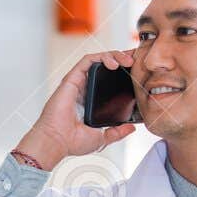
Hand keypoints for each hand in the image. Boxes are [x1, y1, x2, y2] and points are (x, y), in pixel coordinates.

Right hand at [14, 50, 138, 170]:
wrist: (58, 141)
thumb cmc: (73, 141)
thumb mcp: (103, 138)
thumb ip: (117, 132)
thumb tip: (131, 128)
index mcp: (92, 100)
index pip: (110, 80)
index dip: (124, 73)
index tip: (137, 71)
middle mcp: (85, 88)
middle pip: (105, 66)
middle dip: (122, 59)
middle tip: (136, 61)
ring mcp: (79, 82)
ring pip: (98, 60)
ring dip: (115, 55)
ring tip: (128, 60)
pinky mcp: (72, 78)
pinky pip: (88, 60)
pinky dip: (102, 57)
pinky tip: (114, 63)